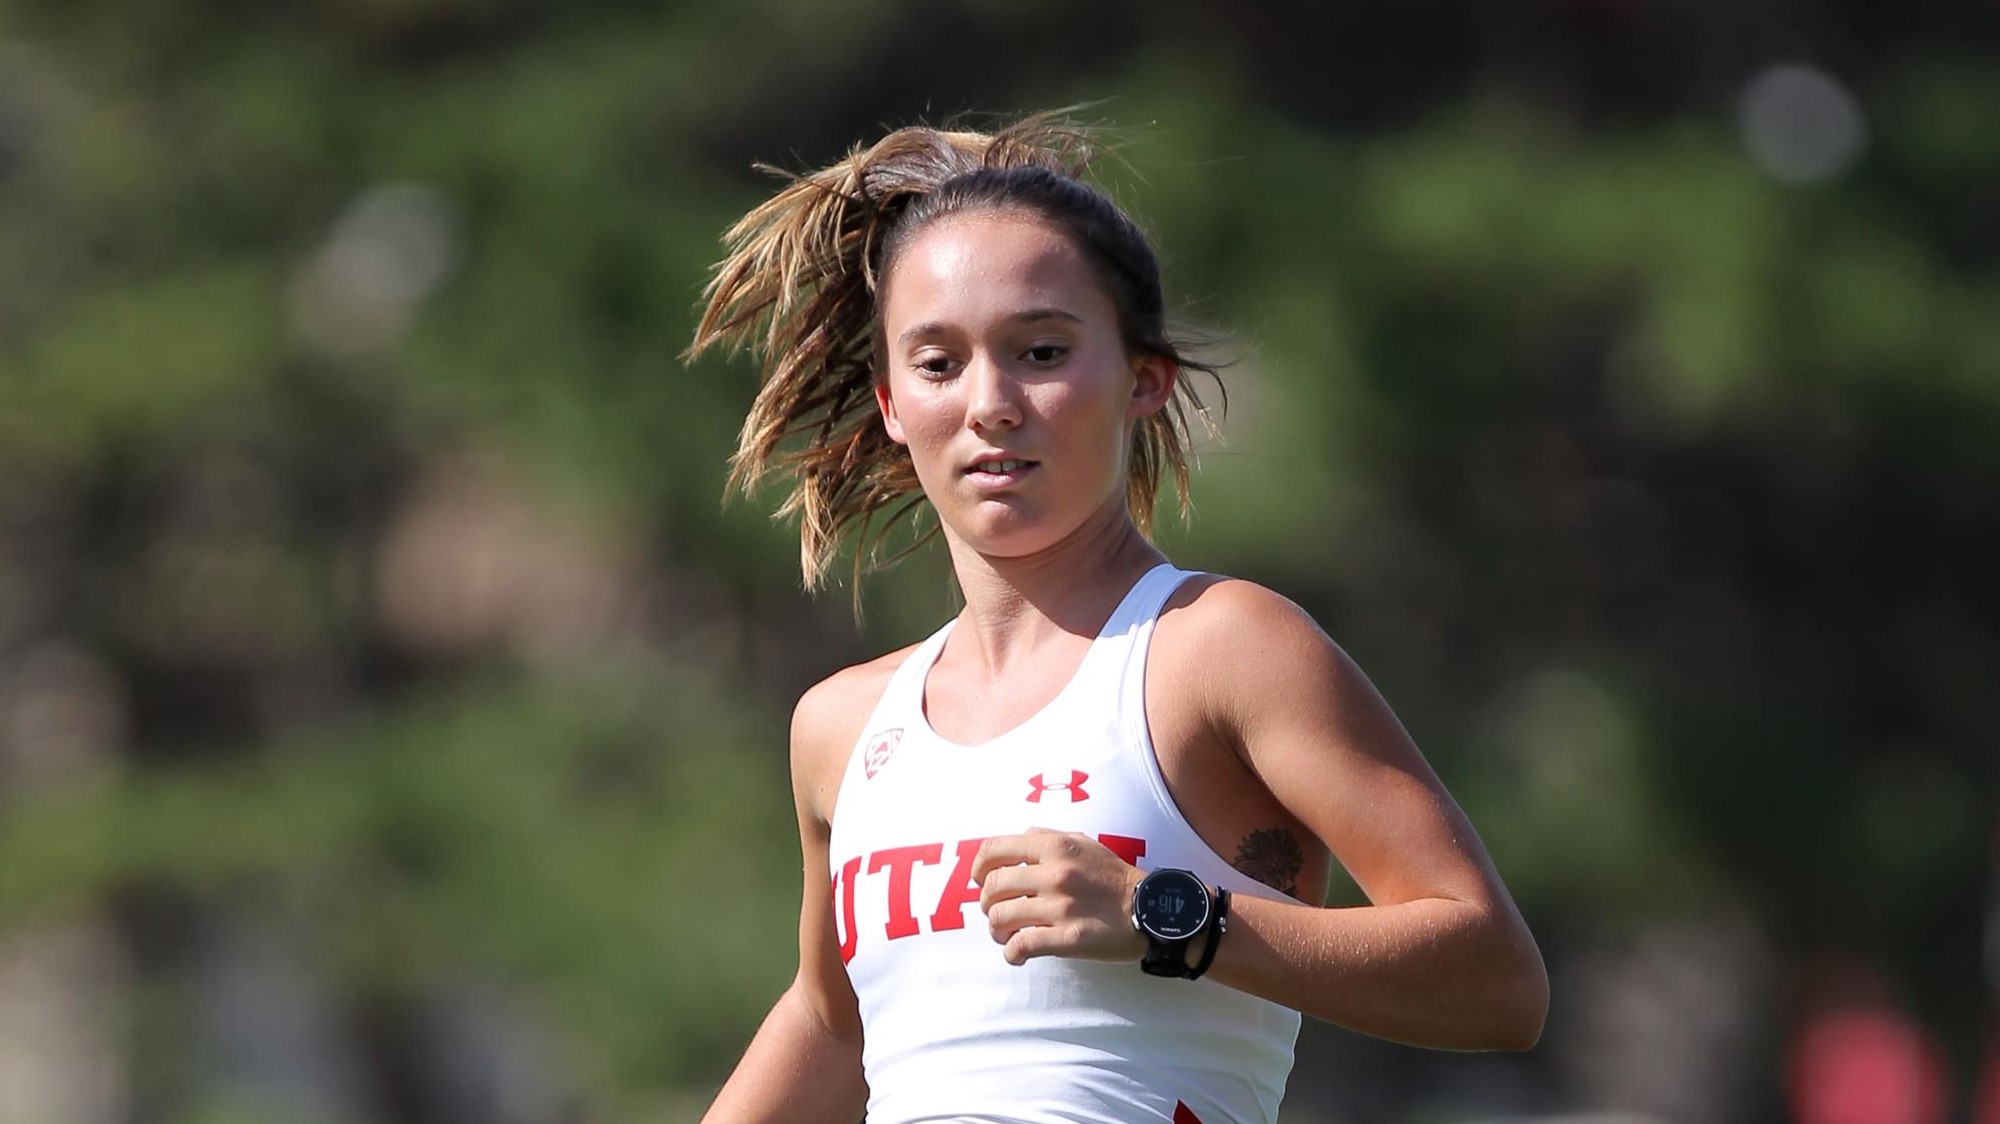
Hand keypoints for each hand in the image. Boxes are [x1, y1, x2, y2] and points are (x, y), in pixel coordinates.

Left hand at [970, 828, 1148, 965]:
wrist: (1151, 908)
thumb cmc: (1113, 877)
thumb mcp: (1083, 844)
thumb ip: (1047, 838)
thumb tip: (1015, 842)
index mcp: (1055, 847)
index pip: (993, 850)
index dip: (978, 868)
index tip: (980, 881)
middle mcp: (1055, 873)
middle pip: (992, 888)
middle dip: (986, 904)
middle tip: (995, 913)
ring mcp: (1061, 907)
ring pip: (1001, 918)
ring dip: (996, 931)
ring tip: (1006, 935)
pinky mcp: (1068, 938)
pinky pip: (1022, 947)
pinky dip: (1011, 954)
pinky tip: (1017, 955)